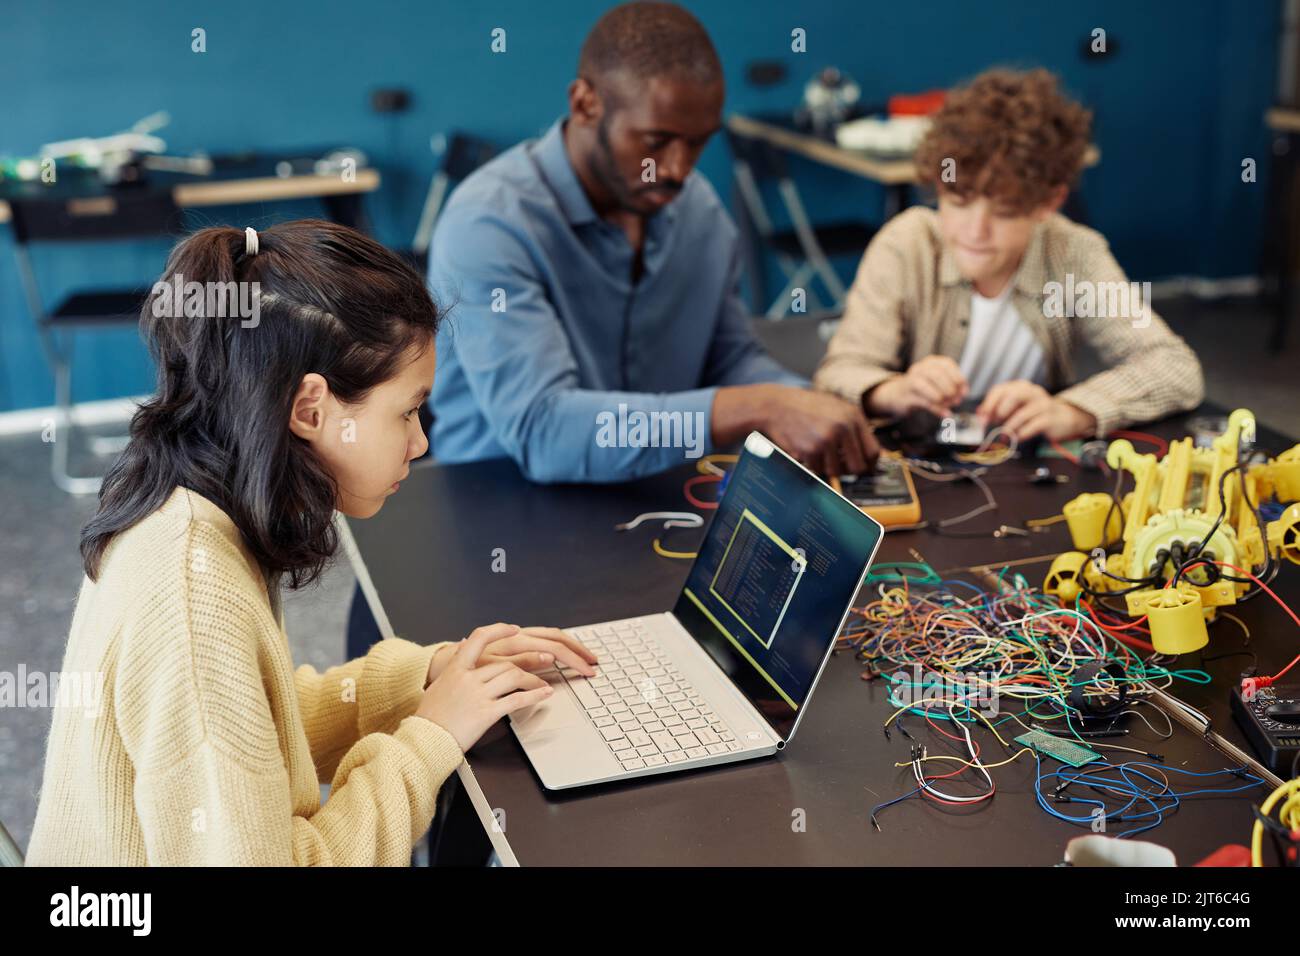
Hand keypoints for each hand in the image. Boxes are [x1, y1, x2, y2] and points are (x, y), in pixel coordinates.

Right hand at [415, 623, 554, 752]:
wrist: (425, 740)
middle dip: (525, 666)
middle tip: (537, 668)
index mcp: (455, 669)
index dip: (498, 630)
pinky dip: (534, 695)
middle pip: (504, 663)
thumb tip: (464, 645)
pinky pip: (516, 699)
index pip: (479, 638)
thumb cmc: (430, 717)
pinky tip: (543, 694)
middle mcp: (467, 678)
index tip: (513, 629)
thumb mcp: (439, 684)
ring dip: (533, 680)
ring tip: (542, 684)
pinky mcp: (486, 713)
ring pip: (514, 677)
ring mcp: (477, 695)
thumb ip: (455, 665)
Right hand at [754, 386, 879, 477]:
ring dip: (827, 467)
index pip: (873, 452)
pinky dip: (812, 464)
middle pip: (859, 467)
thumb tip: (872, 454)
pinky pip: (818, 469)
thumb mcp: (835, 408)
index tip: (861, 467)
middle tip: (839, 466)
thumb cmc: (805, 407)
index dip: (868, 464)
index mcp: (853, 416)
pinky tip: (805, 449)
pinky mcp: (811, 449)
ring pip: (837, 471)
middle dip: (849, 471)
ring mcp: (828, 439)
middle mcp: (844, 427)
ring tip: (818, 452)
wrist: (776, 405)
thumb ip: (854, 428)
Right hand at [868, 356, 967, 418]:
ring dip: (942, 398)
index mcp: (931, 362)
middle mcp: (920, 369)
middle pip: (937, 375)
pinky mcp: (907, 396)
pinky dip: (937, 409)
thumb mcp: (937, 383)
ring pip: (928, 386)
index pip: (946, 365)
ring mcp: (911, 381)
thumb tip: (963, 393)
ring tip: (949, 405)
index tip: (964, 391)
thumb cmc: (921, 388)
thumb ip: (951, 385)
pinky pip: (924, 402)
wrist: (897, 395)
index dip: (958, 378)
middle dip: (950, 389)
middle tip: (956, 400)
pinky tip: (944, 414)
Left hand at [975, 380, 1096, 441]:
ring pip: (1023, 413)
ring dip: (1010, 427)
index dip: (988, 404)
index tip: (982, 418)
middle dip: (1000, 411)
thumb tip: (980, 414)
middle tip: (994, 424)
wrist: (1063, 418)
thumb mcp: (1015, 408)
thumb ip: (998, 409)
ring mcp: (1043, 404)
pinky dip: (1023, 433)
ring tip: (1006, 435)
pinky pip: (1034, 426)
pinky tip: (1019, 437)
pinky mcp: (1051, 418)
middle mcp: (1032, 392)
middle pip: (1013, 395)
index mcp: (1020, 387)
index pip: (1000, 390)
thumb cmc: (1034, 413)